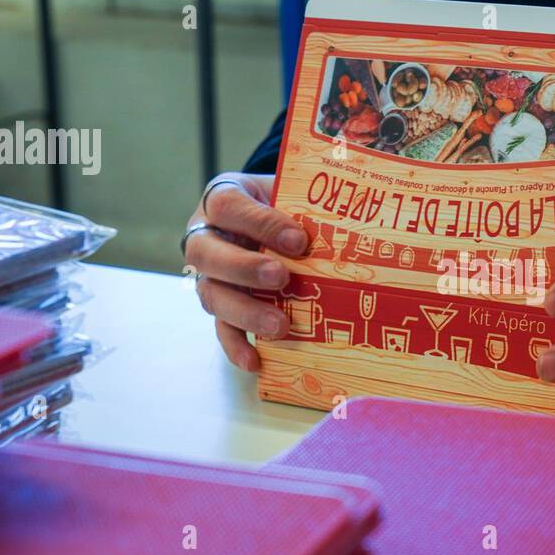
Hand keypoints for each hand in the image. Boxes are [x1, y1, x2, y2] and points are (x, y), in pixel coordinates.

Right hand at [182, 173, 307, 371]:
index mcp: (222, 199)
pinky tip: (256, 361)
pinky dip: (236, 346)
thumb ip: (305, 204)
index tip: (298, 239)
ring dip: (245, 312)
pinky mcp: (220, 305)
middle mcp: (206, 237)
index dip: (261, 223)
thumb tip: (349, 222)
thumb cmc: (284, 204)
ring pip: (212, 295)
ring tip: (280, 325)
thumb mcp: (290, 193)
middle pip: (207, 254)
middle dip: (244, 268)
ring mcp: (209, 274)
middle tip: (281, 278)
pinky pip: (220, 328)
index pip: (229, 206)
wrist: (272, 216)